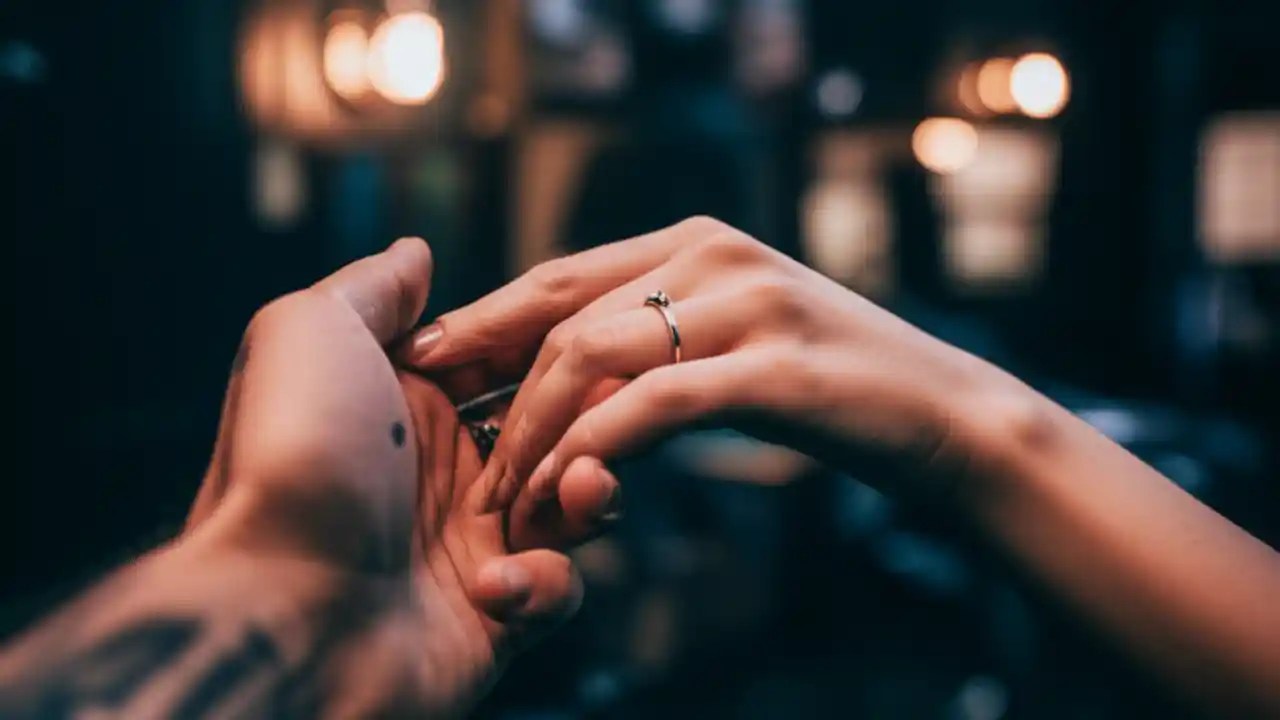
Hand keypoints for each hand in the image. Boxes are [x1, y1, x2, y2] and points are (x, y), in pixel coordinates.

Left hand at [177, 238, 618, 715]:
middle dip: (590, 417)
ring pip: (570, 506)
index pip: (505, 360)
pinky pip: (554, 590)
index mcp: (406, 403)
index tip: (592, 337)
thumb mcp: (310, 331)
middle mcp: (439, 471)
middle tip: (607, 414)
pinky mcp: (492, 616)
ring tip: (583, 489)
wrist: (278, 609)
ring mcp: (466, 545)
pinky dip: (545, 582)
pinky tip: (497, 582)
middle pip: (553, 428)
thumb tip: (416, 251)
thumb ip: (374, 289)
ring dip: (590, 492)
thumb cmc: (290, 459)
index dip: (553, 345)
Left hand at [401, 217, 1035, 510]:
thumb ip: (661, 332)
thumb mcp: (737, 336)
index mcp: (693, 243)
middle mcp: (711, 254)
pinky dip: (599, 448)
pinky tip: (573, 490)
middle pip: (562, 315)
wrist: (946, 416)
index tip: (424, 362)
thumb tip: (564, 369)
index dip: (483, 319)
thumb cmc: (830, 390)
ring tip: (514, 496)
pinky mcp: (774, 367)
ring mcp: (746, 304)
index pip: (559, 277)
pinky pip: (656, 403)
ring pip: (594, 355)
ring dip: (539, 430)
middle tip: (459, 454)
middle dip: (494, 386)